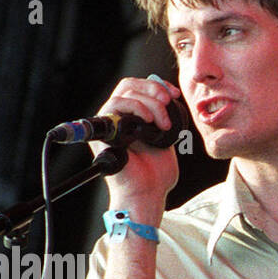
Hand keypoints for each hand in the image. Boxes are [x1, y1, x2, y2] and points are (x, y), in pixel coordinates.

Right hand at [94, 76, 181, 212]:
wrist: (148, 193)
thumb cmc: (156, 173)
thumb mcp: (165, 138)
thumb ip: (162, 116)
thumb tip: (167, 92)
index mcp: (128, 118)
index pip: (136, 88)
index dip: (155, 85)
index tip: (175, 94)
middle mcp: (115, 119)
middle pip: (128, 85)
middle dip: (152, 89)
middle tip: (169, 102)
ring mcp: (107, 124)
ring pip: (124, 93)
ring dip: (149, 102)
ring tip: (163, 122)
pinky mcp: (103, 131)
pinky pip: (115, 106)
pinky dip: (135, 107)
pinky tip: (149, 120)